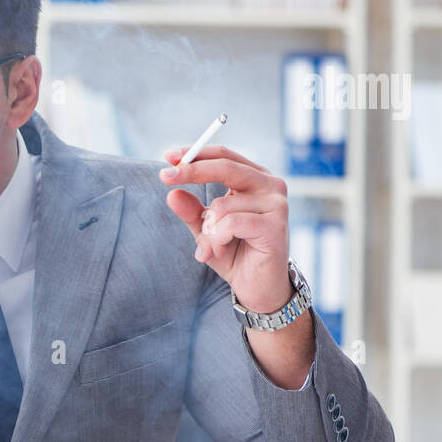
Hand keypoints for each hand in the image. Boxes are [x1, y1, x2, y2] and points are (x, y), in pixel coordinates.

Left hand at [158, 145, 292, 313]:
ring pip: (222, 205)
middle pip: (225, 167)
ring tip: (213, 245)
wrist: (258, 287)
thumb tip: (172, 193)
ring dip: (207, 229)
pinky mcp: (275, 225)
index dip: (195, 154)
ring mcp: (276, 204)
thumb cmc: (235, 253)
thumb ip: (192, 211)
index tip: (168, 157)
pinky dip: (217, 238)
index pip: (224, 156)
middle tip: (165, 177)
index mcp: (255, 179)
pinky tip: (221, 249)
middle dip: (191, 171)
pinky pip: (231, 223)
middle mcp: (270, 185)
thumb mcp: (206, 229)